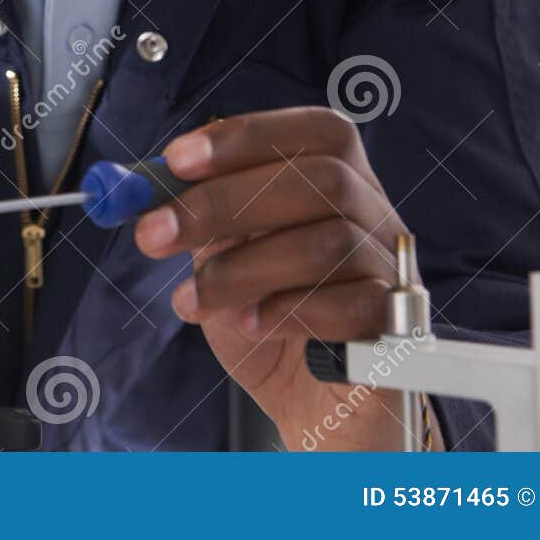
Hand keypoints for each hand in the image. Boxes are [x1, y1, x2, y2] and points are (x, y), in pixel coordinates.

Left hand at [133, 108, 427, 449]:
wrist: (313, 408)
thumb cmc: (267, 318)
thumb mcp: (222, 259)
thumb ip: (199, 219)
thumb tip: (141, 186)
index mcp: (340, 181)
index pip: (317, 131)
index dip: (248, 136)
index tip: (177, 159)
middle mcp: (377, 216)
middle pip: (320, 179)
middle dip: (223, 203)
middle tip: (152, 235)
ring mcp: (392, 271)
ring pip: (329, 243)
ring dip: (241, 269)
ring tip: (189, 300)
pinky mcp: (398, 329)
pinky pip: (352, 305)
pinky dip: (288, 311)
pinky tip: (250, 326)